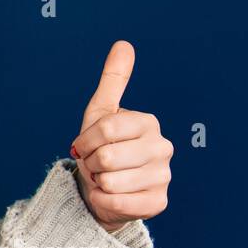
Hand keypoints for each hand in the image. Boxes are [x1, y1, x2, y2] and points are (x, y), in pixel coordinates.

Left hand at [69, 40, 172, 231]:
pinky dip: (103, 201)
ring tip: (105, 178)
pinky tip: (110, 195)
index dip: (85, 141)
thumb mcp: (102, 112)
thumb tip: (124, 44)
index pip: (105, 129)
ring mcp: (163, 176)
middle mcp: (162, 147)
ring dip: (97, 183)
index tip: (83, 145)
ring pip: (110, 182)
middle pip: (106, 157)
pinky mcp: (159, 202)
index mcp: (148, 122)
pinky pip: (117, 203)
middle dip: (90, 163)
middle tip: (95, 164)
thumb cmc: (102, 146)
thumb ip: (114, 80)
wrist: (104, 187)